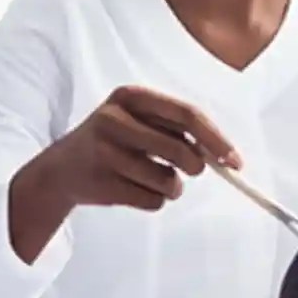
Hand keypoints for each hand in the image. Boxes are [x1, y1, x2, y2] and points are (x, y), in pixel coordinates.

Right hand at [24, 85, 239, 212]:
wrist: (62, 168)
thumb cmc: (113, 140)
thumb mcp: (137, 119)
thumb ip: (175, 129)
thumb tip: (222, 155)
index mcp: (130, 96)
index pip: (186, 115)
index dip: (216, 139)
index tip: (235, 161)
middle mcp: (114, 119)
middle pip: (181, 150)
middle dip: (196, 166)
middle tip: (194, 170)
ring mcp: (106, 152)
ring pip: (169, 181)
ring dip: (171, 187)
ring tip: (153, 178)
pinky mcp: (103, 182)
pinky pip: (152, 201)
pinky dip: (153, 200)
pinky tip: (133, 188)